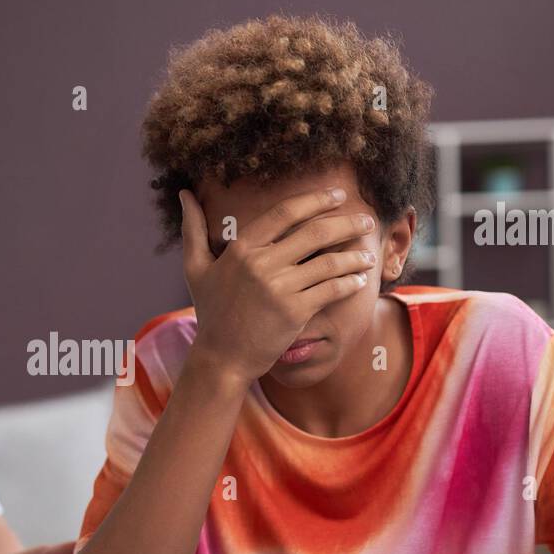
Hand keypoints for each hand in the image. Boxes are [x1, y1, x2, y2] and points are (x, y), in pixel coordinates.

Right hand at [179, 186, 376, 381]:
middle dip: (346, 223)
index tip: (337, 195)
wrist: (221, 358)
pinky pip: (331, 289)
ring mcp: (279, 287)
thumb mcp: (195, 268)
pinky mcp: (295, 311)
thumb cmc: (211, 312)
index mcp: (241, 248)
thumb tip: (184, 195)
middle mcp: (261, 263)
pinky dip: (350, 282)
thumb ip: (192, 230)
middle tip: (366, 220)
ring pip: (329, 262)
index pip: (285, 213)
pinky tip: (359, 279)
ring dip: (355, 255)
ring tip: (369, 253)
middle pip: (315, 232)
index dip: (316, 200)